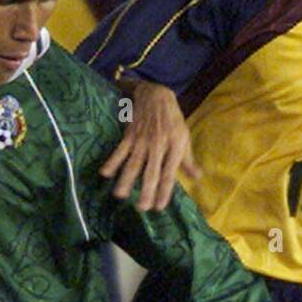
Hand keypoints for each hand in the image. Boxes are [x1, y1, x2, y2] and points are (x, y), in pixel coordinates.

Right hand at [99, 81, 199, 210]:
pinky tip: (104, 173)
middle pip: (151, 171)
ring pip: (133, 163)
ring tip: (119, 195)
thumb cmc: (172, 120)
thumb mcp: (184, 137)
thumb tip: (197, 178)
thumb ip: (188, 160)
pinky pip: (120, 150)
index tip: (159, 207)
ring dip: (125, 179)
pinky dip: (112, 161)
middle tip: (141, 207)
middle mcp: (159, 144)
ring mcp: (143, 139)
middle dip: (145, 190)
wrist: (156, 94)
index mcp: (175, 146)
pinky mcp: (130, 134)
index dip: (164, 191)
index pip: (169, 173)